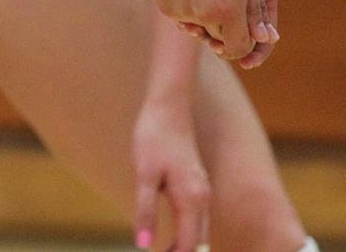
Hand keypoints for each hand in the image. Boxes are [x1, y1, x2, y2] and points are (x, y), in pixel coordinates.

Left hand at [132, 95, 210, 251]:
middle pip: (197, 243)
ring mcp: (201, 192)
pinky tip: (169, 241)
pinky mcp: (195, 186)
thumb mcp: (144, 174)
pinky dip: (185, 235)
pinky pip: (195, 220)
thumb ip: (145, 210)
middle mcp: (202, 199)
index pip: (188, 245)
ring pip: (198, 233)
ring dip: (183, 249)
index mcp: (192, 199)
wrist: (168, 107)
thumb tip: (143, 245)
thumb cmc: (153, 138)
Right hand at [139, 0, 278, 67]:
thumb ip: (259, 6)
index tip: (251, 41)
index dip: (250, 48)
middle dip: (231, 29)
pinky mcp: (165, 7)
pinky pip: (185, 19)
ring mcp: (181, 12)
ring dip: (211, 19)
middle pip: (222, 42)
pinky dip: (192, 8)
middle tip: (231, 0)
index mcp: (229, 7)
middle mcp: (204, 16)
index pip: (241, 48)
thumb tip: (266, 40)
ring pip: (203, 31)